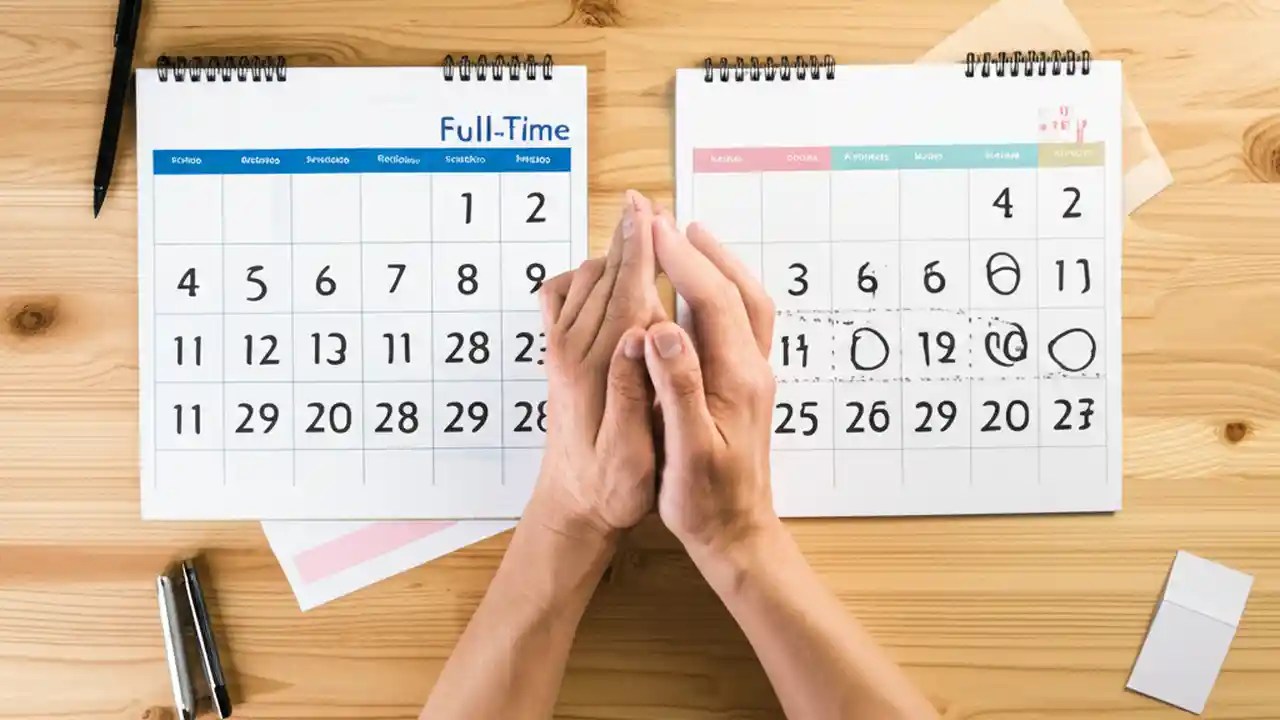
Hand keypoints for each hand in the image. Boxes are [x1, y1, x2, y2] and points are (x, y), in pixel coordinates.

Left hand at [527, 191, 665, 541]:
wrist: (571, 504)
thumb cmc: (611, 487)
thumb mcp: (630, 457)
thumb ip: (630, 398)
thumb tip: (635, 341)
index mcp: (596, 373)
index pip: (624, 297)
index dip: (641, 253)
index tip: (652, 216)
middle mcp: (572, 353)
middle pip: (604, 279)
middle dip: (628, 238)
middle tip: (646, 202)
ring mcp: (560, 351)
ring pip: (585, 283)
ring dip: (611, 253)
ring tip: (638, 226)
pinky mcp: (557, 356)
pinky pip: (561, 302)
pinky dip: (582, 277)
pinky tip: (602, 270)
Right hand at [644, 215, 780, 554]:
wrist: (738, 536)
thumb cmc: (706, 502)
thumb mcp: (686, 451)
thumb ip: (678, 389)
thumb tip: (662, 331)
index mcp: (737, 380)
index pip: (713, 301)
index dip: (682, 261)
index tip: (652, 229)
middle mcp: (752, 370)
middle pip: (737, 291)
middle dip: (702, 250)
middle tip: (667, 219)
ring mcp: (752, 377)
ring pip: (744, 303)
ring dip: (717, 266)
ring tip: (687, 238)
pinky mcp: (745, 387)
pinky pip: (739, 323)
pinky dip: (719, 292)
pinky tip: (697, 291)